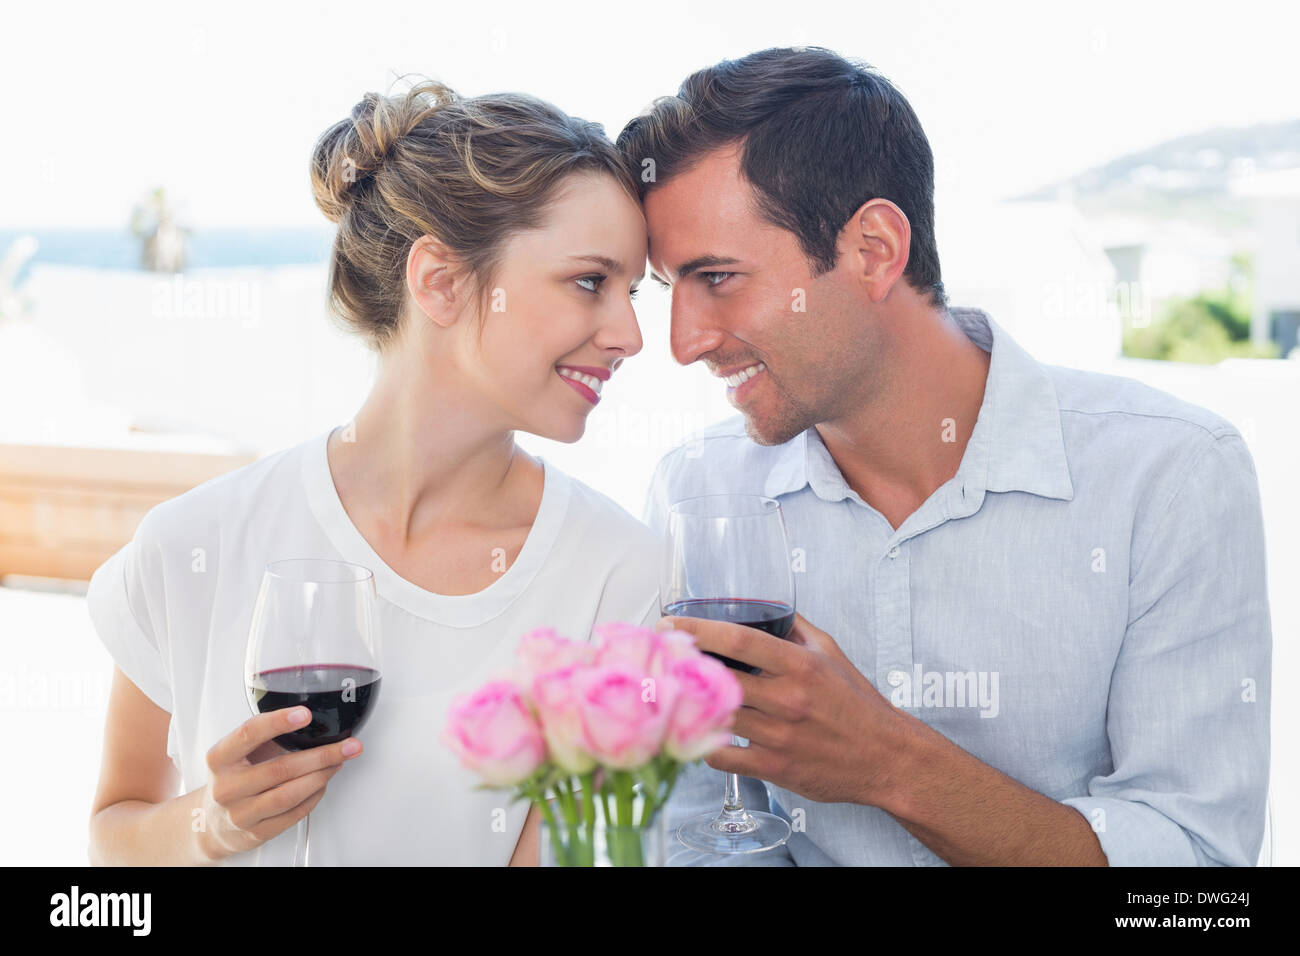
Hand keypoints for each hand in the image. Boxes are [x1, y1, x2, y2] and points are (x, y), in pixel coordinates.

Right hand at [198, 707, 361, 860]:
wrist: (211, 821)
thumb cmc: (233, 778)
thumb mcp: (239, 752)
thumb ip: (266, 736)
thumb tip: (311, 722)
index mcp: (220, 758)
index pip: (249, 734)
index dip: (278, 722)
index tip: (305, 714)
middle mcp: (226, 787)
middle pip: (280, 768)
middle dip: (321, 755)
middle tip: (347, 746)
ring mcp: (239, 814)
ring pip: (289, 795)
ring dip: (321, 777)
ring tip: (338, 763)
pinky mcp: (255, 833)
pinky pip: (293, 815)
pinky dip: (314, 797)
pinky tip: (322, 784)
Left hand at [657, 611, 910, 805]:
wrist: (886, 758)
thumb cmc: (857, 703)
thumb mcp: (832, 654)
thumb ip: (796, 630)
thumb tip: (766, 608)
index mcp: (800, 665)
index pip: (739, 640)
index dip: (699, 629)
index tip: (669, 624)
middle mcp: (787, 698)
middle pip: (720, 677)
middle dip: (683, 664)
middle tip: (657, 657)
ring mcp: (779, 735)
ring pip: (716, 715)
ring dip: (689, 703)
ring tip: (667, 692)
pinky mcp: (774, 767)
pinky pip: (722, 756)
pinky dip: (704, 743)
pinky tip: (697, 731)